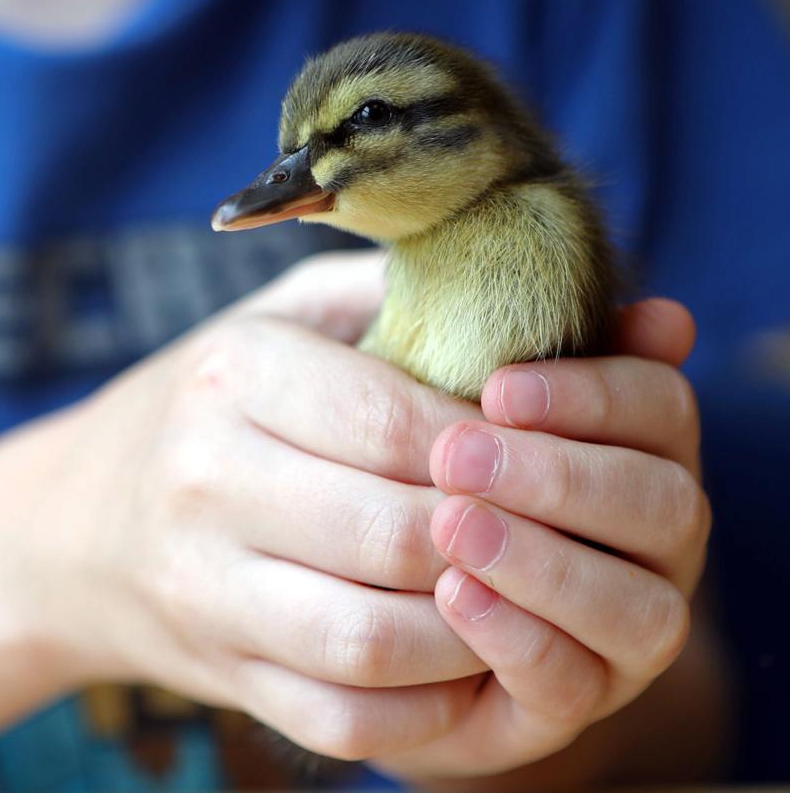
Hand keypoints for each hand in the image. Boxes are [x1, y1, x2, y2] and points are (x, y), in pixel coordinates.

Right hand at [18, 251, 489, 747]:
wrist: (75, 526)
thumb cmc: (208, 406)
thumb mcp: (279, 316)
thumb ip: (386, 288)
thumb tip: (521, 297)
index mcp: (232, 376)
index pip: (394, 425)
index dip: (493, 450)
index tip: (538, 452)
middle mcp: (204, 481)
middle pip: (395, 536)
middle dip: (494, 542)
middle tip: (546, 531)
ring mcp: (203, 589)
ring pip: (374, 641)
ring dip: (469, 633)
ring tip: (510, 597)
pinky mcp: (219, 672)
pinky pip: (344, 718)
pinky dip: (424, 709)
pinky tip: (460, 663)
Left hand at [367, 299, 709, 779]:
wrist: (358, 583)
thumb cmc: (407, 458)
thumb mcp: (437, 380)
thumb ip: (512, 337)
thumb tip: (655, 315)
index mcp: (637, 449)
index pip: (660, 408)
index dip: (591, 394)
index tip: (496, 388)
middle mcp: (651, 545)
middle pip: (663, 505)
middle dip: (561, 477)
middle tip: (458, 455)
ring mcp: (619, 633)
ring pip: (638, 610)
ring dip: (547, 564)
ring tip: (454, 525)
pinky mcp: (562, 706)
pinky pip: (570, 685)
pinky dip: (518, 638)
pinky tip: (452, 593)